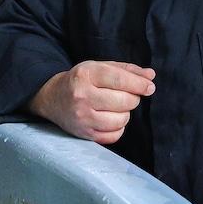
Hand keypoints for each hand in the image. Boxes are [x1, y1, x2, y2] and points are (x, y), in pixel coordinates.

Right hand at [28, 60, 155, 144]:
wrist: (52, 98)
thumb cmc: (80, 80)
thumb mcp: (99, 67)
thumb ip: (126, 70)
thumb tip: (150, 75)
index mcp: (86, 75)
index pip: (120, 80)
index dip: (139, 84)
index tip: (149, 87)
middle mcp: (82, 96)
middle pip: (124, 101)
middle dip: (132, 98)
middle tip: (127, 95)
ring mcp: (82, 117)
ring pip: (121, 120)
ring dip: (125, 113)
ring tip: (116, 107)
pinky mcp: (84, 134)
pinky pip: (114, 136)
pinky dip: (118, 128)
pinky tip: (111, 119)